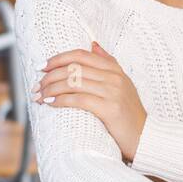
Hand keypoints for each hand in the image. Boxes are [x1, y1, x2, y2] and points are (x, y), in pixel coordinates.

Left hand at [34, 41, 146, 160]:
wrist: (145, 136)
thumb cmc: (128, 113)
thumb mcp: (122, 83)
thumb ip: (108, 63)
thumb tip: (93, 44)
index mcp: (115, 69)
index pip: (81, 55)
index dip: (58, 59)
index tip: (43, 66)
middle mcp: (114, 77)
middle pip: (74, 68)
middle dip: (50, 76)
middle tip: (37, 86)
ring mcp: (113, 92)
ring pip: (73, 82)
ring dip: (51, 88)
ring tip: (40, 96)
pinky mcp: (109, 108)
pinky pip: (79, 99)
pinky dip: (61, 100)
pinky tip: (51, 103)